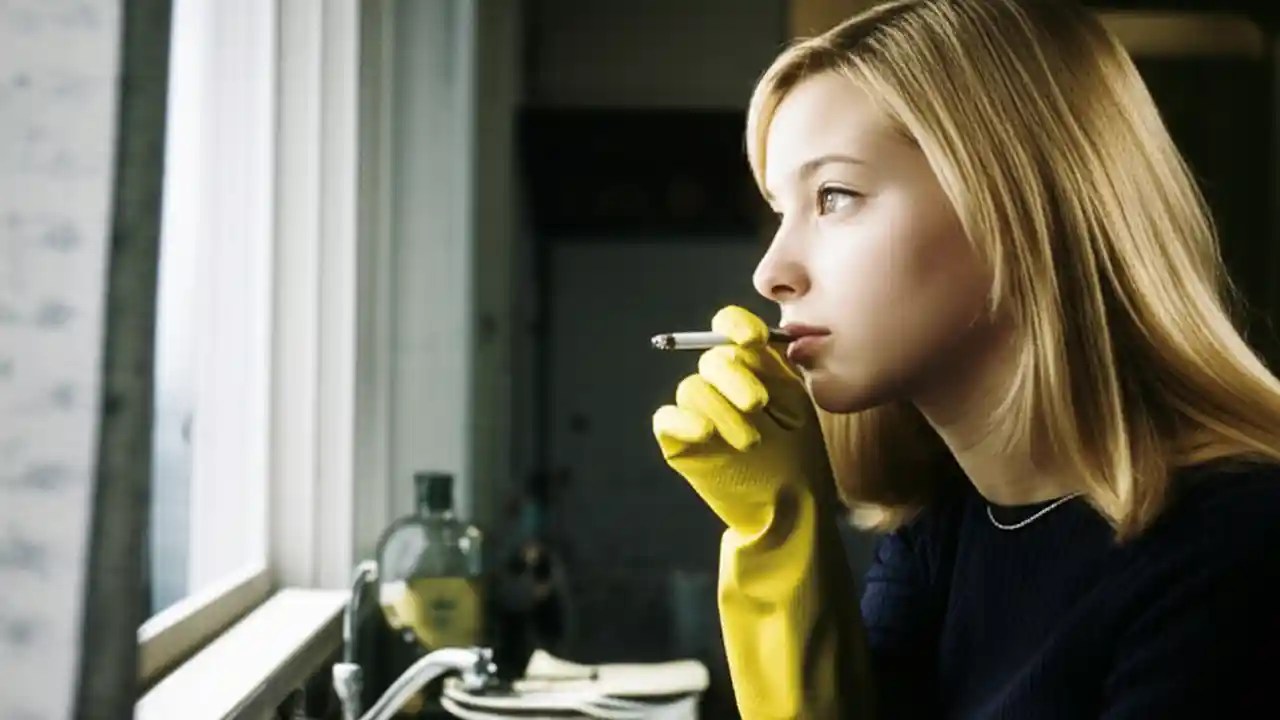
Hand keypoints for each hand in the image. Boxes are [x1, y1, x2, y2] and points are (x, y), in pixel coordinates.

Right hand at [653, 306, 834, 531]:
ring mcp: (698, 411)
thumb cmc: (799, 457)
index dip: (735, 324)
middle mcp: (720, 383)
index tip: (754, 339)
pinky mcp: (680, 441)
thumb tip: (762, 338)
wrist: (790, 508)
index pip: (728, 327)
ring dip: (722, 409)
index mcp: (750, 367)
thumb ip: (775, 369)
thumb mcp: (795, 406)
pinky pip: (667, 418)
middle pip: (712, 357)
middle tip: (757, 404)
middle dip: (735, 376)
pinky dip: (683, 421)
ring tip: (750, 442)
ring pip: (693, 387)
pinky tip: (706, 432)